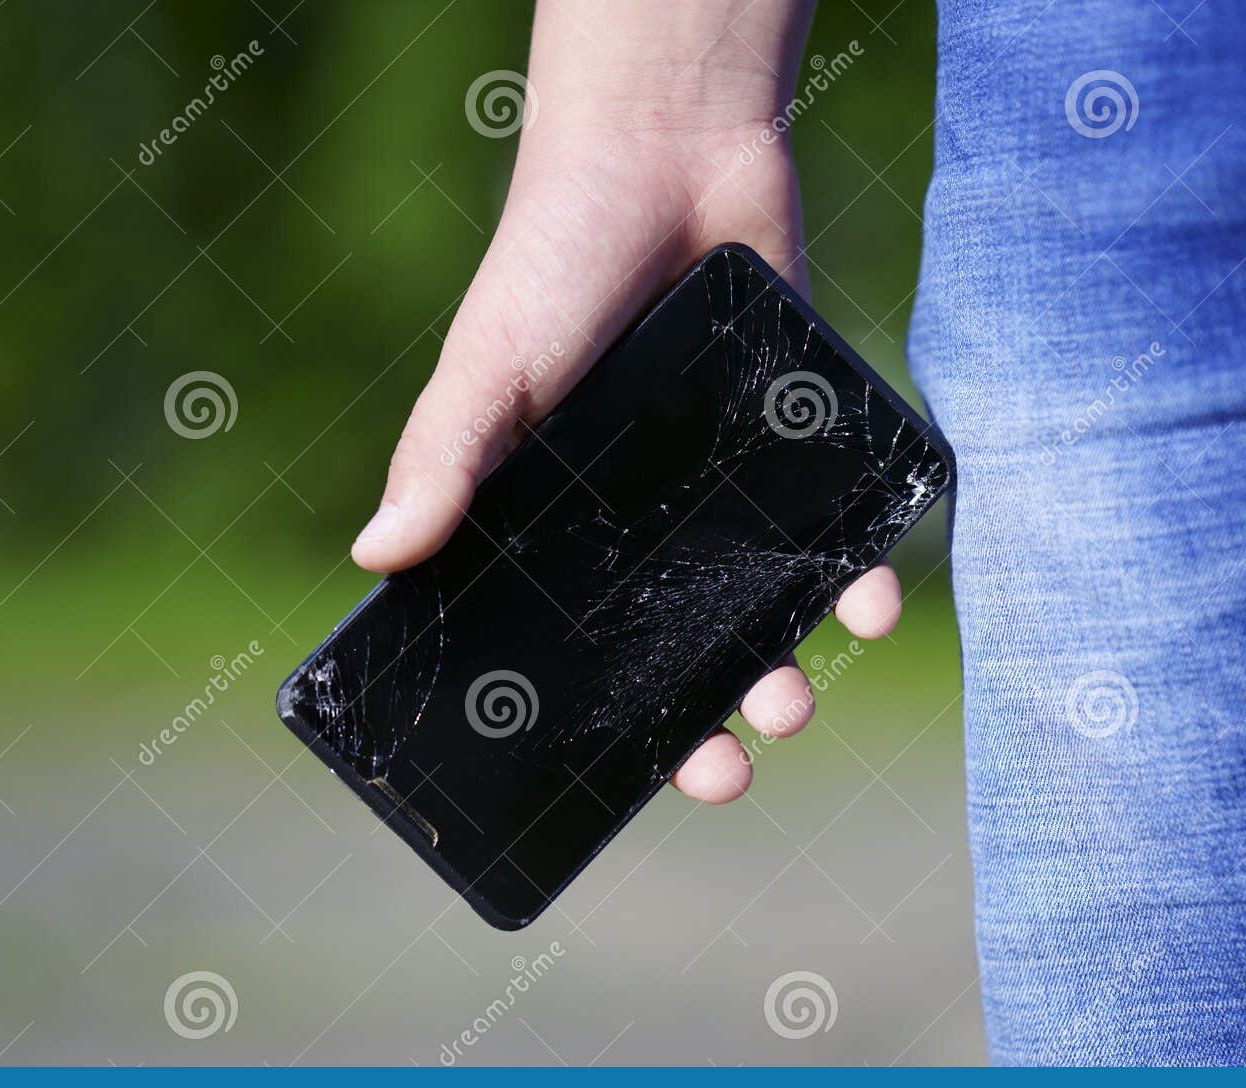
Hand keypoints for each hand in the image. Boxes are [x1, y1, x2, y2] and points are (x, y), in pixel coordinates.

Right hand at [353, 0, 903, 802]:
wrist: (669, 153)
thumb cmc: (553, 262)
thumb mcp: (488, 366)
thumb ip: (444, 457)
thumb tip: (376, 557)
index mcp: (565, 526)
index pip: (584, 645)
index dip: (609, 717)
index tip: (638, 776)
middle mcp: (650, 523)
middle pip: (685, 644)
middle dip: (711, 715)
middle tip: (733, 758)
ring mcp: (728, 490)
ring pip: (765, 605)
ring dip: (786, 664)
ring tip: (793, 695)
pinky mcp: (798, 446)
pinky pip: (837, 529)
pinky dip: (859, 573)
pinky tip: (869, 602)